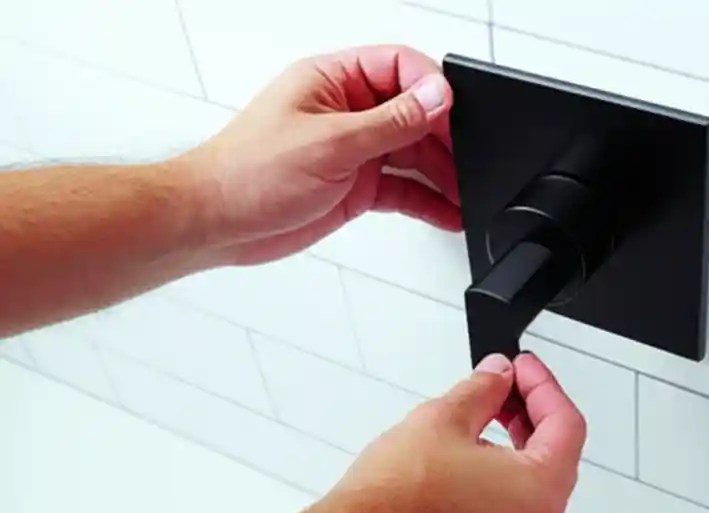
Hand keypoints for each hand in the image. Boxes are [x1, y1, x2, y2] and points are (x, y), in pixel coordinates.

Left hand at [177, 44, 460, 266]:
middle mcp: (346, 111)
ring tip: (464, 194)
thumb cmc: (247, 174)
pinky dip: (427, 201)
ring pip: (413, 154)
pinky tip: (447, 212)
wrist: (217, 224)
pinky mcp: (355, 186)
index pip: (398, 66)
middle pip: (413, 113)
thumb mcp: (331, 142)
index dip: (431, 87)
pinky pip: (403, 189)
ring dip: (441, 174)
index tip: (452, 114)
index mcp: (333, 81)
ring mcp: (353, 150)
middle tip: (466, 160)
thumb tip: (436, 97)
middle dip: (443, 137)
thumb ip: (390, 121)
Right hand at [307, 353, 586, 512]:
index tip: (524, 366)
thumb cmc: (394, 503)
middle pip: (555, 454)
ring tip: (482, 413)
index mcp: (541, 490)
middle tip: (505, 384)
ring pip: (532, 482)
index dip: (544, 385)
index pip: (566, 424)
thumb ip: (483, 389)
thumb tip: (498, 376)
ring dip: (515, 442)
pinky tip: (469, 453)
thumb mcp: (444, 419)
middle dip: (531, 412)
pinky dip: (500, 474)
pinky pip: (509, 507)